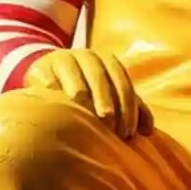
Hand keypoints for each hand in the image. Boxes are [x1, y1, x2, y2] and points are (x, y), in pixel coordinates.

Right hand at [24, 49, 154, 139]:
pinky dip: (59, 108)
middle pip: (101, 84)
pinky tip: (63, 122)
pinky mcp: (41, 69)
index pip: (123, 83)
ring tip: (87, 130)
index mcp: (108, 60)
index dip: (128, 109)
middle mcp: (87, 56)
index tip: (127, 134)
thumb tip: (149, 131)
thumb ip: (133, 108)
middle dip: (108, 109)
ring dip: (85, 112)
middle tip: (110, 132)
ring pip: (78, 89)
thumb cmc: (89, 88)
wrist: (50, 71)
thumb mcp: (111, 93)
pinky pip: (53, 92)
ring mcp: (63, 60)